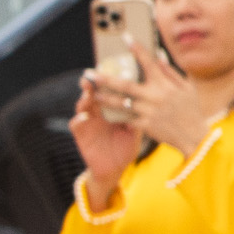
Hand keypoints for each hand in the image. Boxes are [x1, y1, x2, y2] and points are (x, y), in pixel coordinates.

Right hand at [70, 72, 140, 210]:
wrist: (115, 168)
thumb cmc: (126, 146)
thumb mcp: (138, 127)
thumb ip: (142, 111)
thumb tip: (157, 95)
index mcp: (111, 108)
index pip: (109, 89)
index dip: (109, 78)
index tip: (113, 66)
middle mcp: (97, 111)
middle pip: (94, 93)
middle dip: (92, 83)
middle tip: (93, 74)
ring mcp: (88, 121)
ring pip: (83, 105)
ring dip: (84, 98)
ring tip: (88, 93)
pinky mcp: (81, 134)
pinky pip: (76, 124)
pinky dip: (78, 119)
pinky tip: (83, 116)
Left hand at [85, 37, 216, 169]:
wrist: (194, 136)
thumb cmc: (190, 109)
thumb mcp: (187, 88)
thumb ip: (171, 72)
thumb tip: (158, 55)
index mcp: (165, 84)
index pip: (148, 62)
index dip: (137, 49)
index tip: (125, 37)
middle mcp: (155, 96)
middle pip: (125, 85)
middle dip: (106, 79)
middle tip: (89, 73)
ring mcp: (149, 111)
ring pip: (121, 103)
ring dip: (105, 99)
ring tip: (92, 94)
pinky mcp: (145, 125)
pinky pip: (126, 119)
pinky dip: (117, 117)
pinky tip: (103, 113)